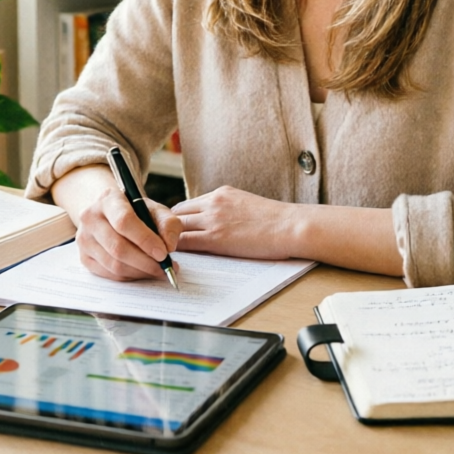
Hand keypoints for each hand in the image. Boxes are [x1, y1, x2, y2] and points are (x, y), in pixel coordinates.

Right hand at [74, 183, 183, 281]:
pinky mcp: (84, 257)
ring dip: (140, 271)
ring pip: (113, 264)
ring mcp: (84, 239)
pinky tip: (143, 271)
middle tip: (166, 267)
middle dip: (145, 261)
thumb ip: (168, 224)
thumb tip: (169, 245)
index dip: (145, 239)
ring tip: (158, 270)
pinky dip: (130, 276)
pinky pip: (109, 274)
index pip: (124, 221)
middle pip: (117, 247)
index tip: (164, 253)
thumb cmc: (136, 211)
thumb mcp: (155, 209)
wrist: (110, 213)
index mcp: (108, 199)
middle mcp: (91, 218)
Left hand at [171, 186, 297, 259]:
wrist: (290, 226)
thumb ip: (227, 209)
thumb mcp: (246, 204)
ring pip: (177, 228)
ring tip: (163, 255)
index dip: (178, 220)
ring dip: (169, 241)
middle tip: (163, 245)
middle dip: (169, 230)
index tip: (174, 233)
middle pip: (177, 214)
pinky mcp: (216, 237)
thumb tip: (215, 223)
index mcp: (221, 193)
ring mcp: (213, 219)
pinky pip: (186, 243)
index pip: (187, 204)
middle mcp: (213, 202)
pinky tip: (174, 260)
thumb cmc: (275, 221)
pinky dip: (177, 251)